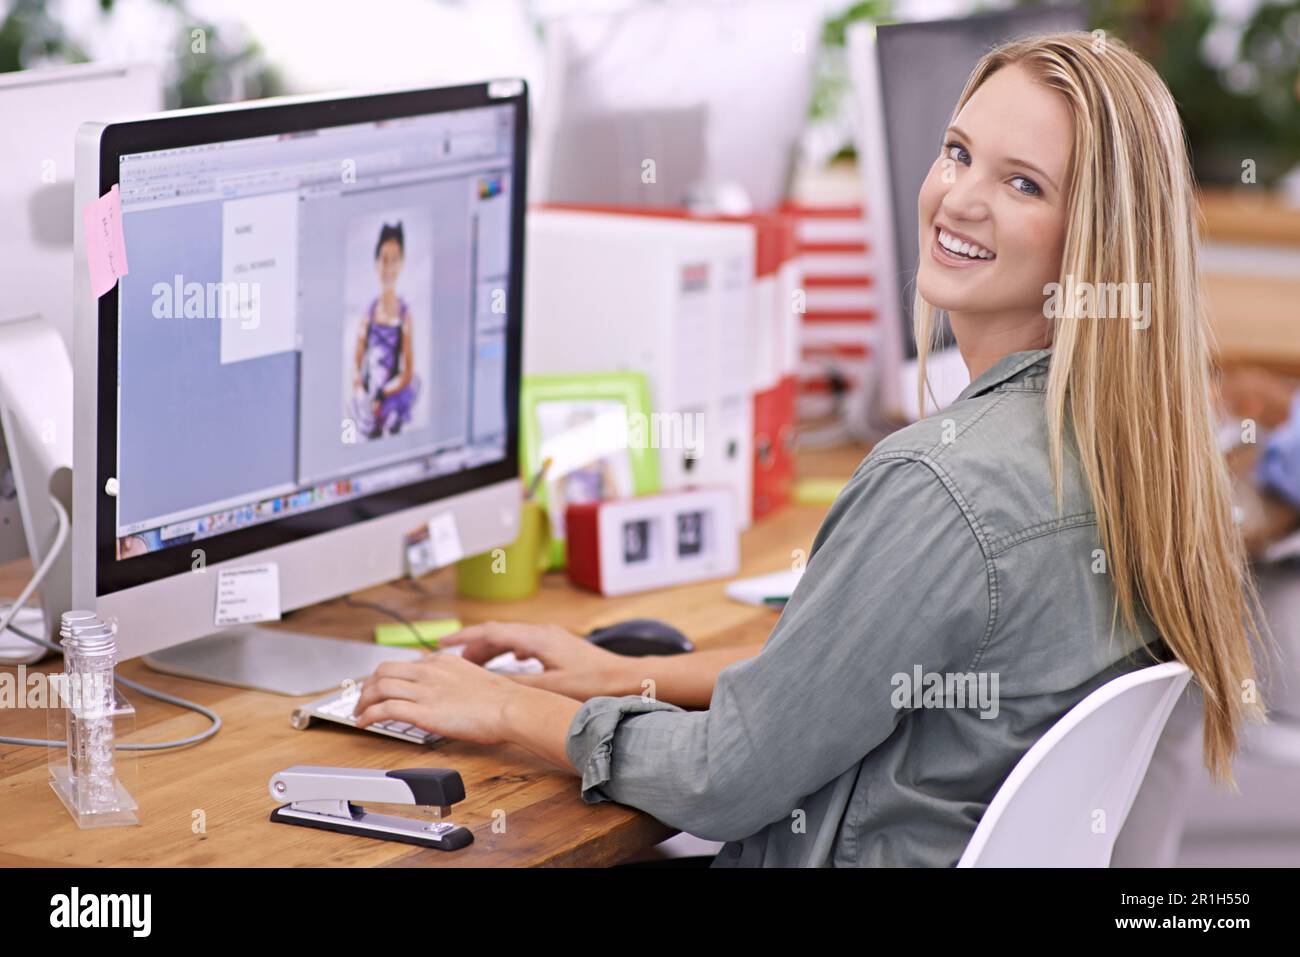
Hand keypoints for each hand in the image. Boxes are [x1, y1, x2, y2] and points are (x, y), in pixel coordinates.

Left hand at [352, 653, 520, 743]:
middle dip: (367, 686)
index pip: (404, 664)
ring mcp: (424, 690)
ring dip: (363, 701)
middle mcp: (429, 671)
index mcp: (442, 661)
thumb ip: (456, 680)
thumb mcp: (474, 678)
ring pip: (379, 687)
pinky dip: (368, 715)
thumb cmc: (501, 699)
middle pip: (384, 670)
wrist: (510, 707)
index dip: (387, 677)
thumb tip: (450, 693)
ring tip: (358, 713)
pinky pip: (384, 709)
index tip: (382, 688)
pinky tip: (364, 723)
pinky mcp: (422, 711)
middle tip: (363, 699)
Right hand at [441, 621, 635, 700]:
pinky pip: (524, 643)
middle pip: (498, 632)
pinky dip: (508, 651)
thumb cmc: (594, 683)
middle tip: (452, 657)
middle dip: (473, 643)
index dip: (464, 637)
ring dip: (490, 648)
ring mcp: (551, 637)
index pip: (491, 631)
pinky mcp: (558, 646)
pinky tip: (508, 662)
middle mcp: (542, 632)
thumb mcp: (550, 688)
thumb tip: (489, 684)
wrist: (626, 677)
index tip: (442, 643)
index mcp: (536, 638)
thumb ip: (518, 684)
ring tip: (473, 663)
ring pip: (511, 637)